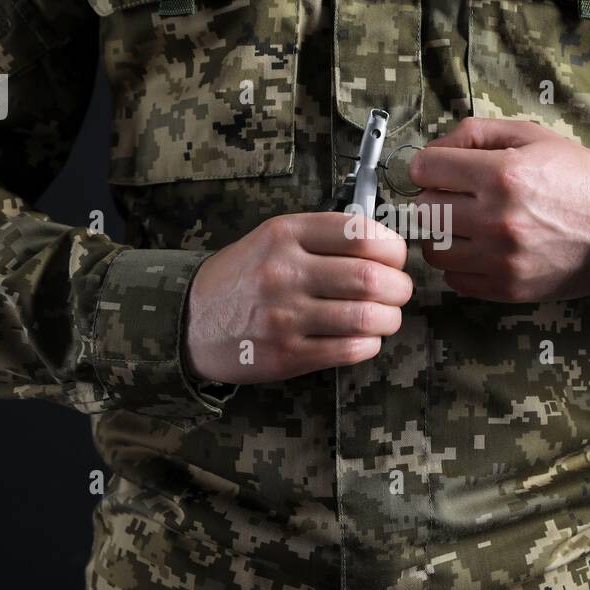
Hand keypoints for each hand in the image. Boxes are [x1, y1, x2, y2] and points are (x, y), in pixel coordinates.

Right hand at [183, 212, 411, 383]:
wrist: (191, 320)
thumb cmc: (243, 276)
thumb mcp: (273, 238)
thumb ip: (324, 236)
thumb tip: (386, 246)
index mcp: (285, 234)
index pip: (361, 234)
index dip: (394, 249)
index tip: (396, 258)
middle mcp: (284, 272)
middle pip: (371, 278)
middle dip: (399, 287)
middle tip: (398, 291)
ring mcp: (284, 317)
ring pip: (366, 317)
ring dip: (389, 319)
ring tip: (386, 317)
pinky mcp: (286, 355)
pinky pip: (349, 350)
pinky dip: (370, 344)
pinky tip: (366, 338)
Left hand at [409, 117, 589, 302]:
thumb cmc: (576, 177)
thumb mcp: (532, 136)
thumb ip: (476, 133)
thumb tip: (432, 150)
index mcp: (503, 174)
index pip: (425, 169)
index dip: (430, 165)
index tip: (442, 170)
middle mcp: (497, 219)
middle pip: (423, 209)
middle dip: (434, 198)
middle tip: (456, 197)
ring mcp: (500, 259)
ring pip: (433, 248)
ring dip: (442, 234)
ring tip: (466, 225)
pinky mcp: (506, 288)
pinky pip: (453, 278)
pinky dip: (459, 264)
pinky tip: (480, 249)